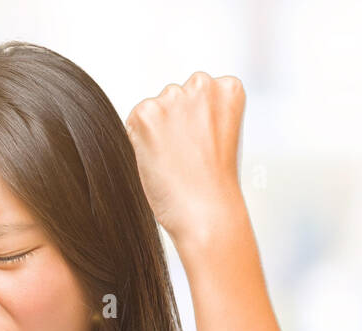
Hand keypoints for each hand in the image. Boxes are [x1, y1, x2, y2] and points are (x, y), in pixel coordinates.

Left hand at [125, 71, 246, 247]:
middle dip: (176, 121)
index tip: (206, 143)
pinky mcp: (146, 114)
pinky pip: (134, 121)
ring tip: (176, 160)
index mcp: (227, 89)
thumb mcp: (224, 137)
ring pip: (154, 108)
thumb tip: (174, 112)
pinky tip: (160, 160)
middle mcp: (201, 85)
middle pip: (175, 95)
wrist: (207, 214)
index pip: (201, 90)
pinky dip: (140, 141)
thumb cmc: (216, 186)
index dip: (199, 121)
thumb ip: (205, 114)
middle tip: (188, 155)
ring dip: (158, 130)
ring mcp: (172, 98)